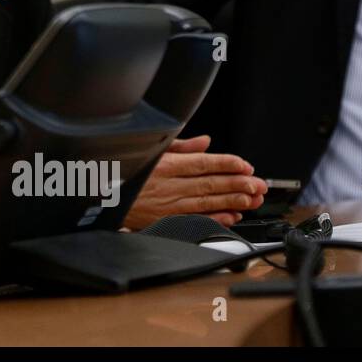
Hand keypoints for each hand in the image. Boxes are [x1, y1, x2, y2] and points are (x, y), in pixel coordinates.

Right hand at [122, 135, 267, 229]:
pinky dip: (216, 219)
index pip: (202, 163)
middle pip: (210, 183)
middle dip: (238, 184)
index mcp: (165, 164)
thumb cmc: (124, 171)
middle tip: (259, 184)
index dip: (227, 164)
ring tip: (252, 199)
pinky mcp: (167, 220)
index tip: (245, 165)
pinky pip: (197, 219)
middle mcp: (168, 184)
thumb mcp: (150, 150)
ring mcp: (168, 204)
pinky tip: (232, 216)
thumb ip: (180, 146)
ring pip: (207, 202)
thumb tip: (204, 142)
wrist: (103, 196)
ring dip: (233, 201)